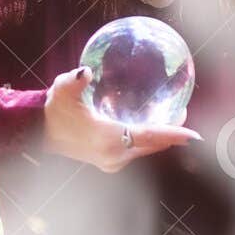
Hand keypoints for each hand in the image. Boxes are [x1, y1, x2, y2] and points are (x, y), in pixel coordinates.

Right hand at [42, 67, 202, 172]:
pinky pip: (136, 149)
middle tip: (186, 114)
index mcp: (109, 139)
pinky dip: (148, 138)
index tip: (194, 135)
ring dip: (160, 137)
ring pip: (145, 149)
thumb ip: (75, 81)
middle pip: (152, 145)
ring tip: (175, 117)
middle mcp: (115, 155)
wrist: (41, 133)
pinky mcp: (109, 162)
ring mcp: (113, 161)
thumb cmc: (55, 110)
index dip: (173, 135)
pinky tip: (152, 124)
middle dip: (172, 134)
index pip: (149, 137)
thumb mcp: (63, 90)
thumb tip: (86, 72)